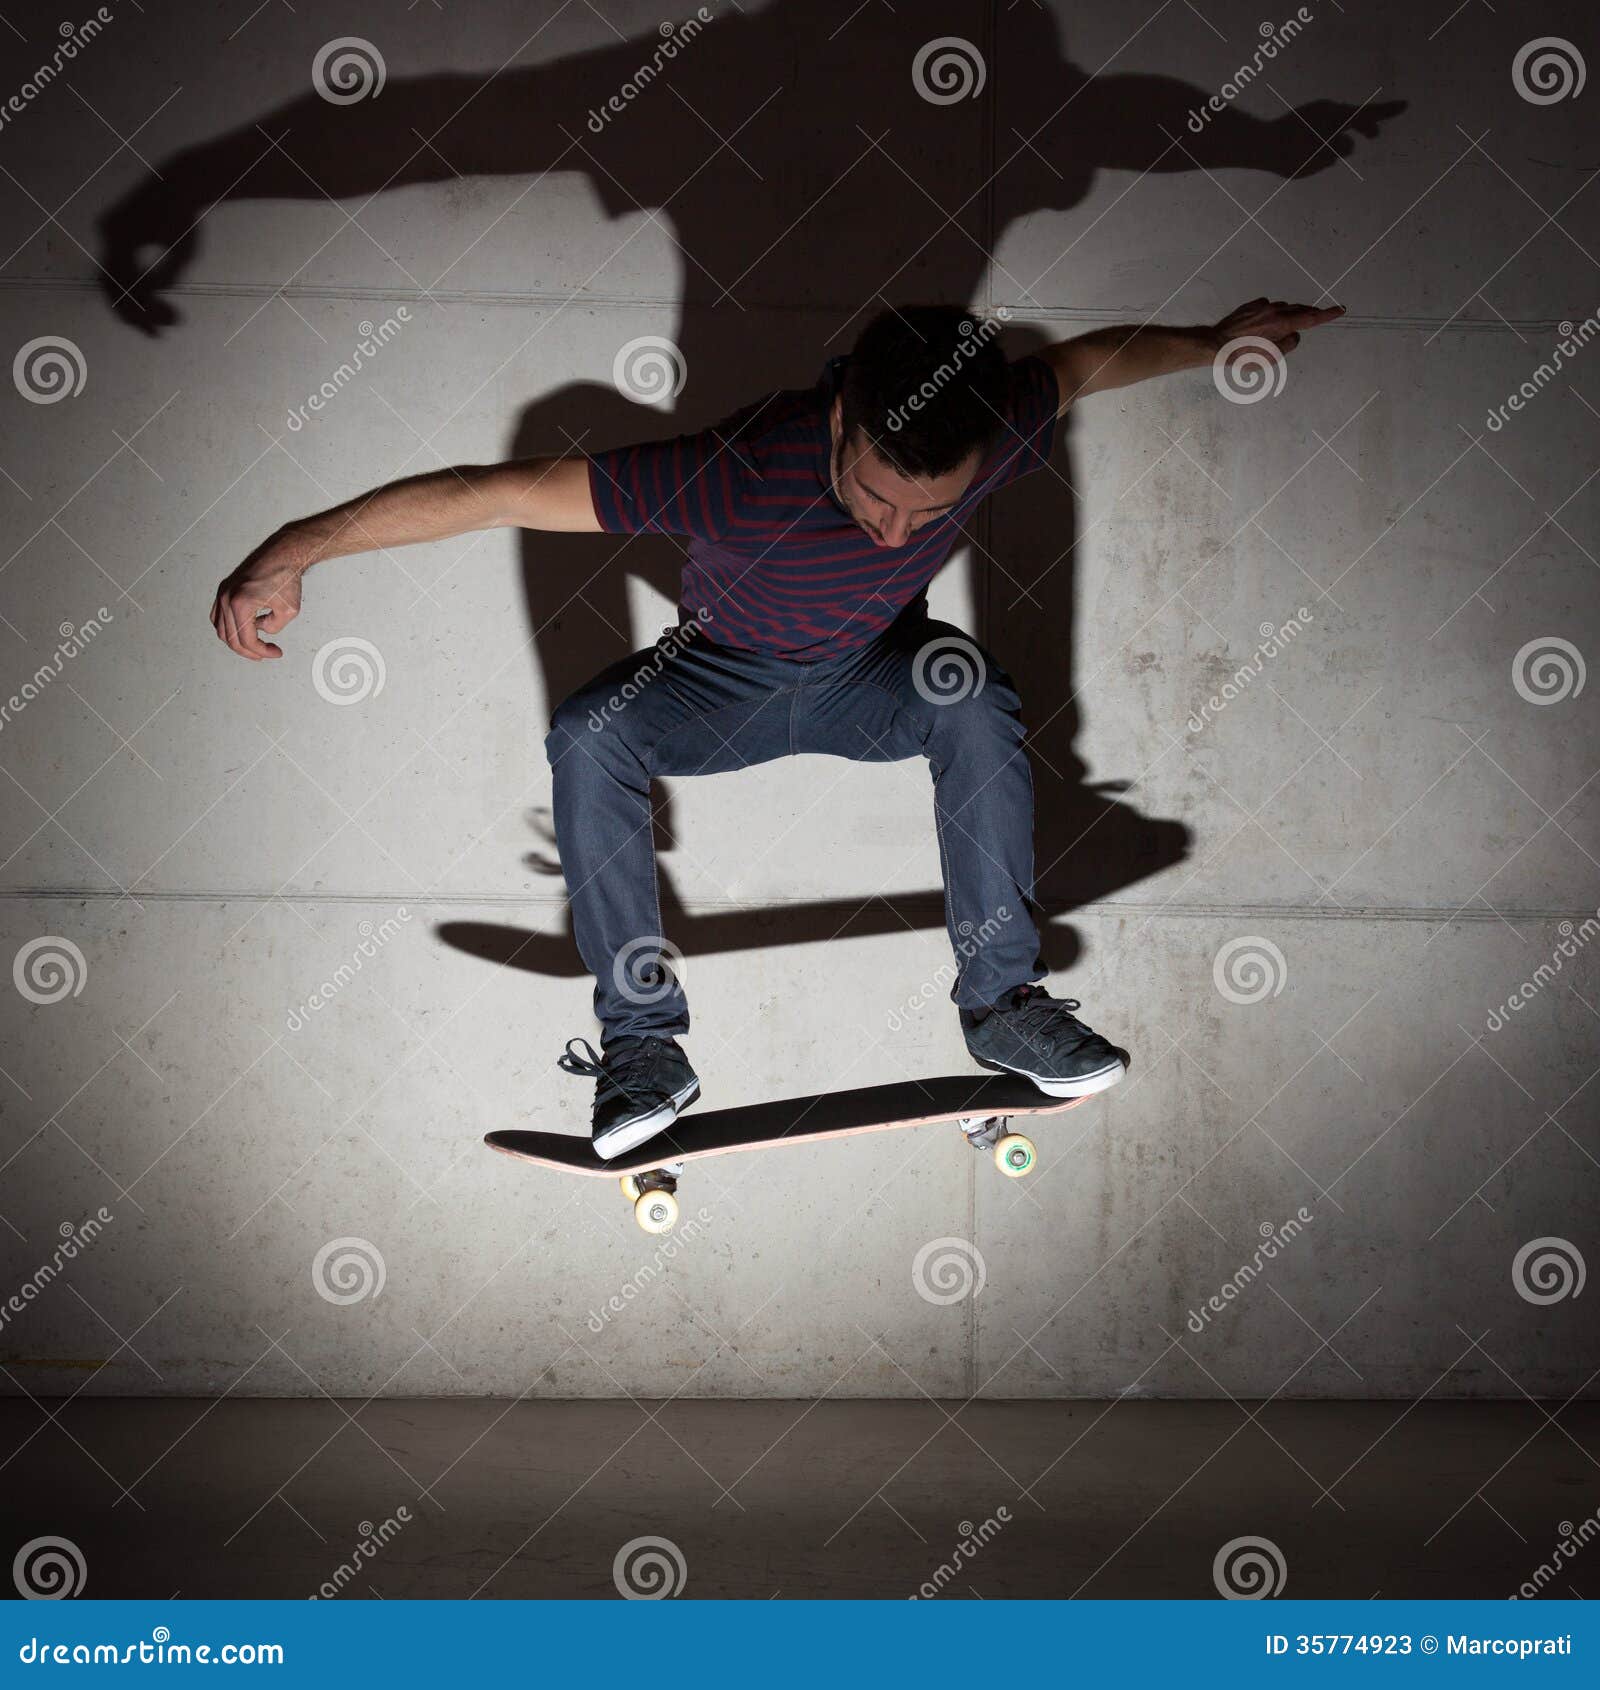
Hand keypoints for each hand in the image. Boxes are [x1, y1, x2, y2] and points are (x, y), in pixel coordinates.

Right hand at [210, 532, 307, 660]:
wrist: (282, 555)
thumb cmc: (285, 576)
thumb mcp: (289, 611)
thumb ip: (274, 627)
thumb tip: (262, 631)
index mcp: (240, 604)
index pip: (246, 639)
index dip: (262, 651)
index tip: (274, 652)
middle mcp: (227, 598)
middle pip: (230, 638)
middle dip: (249, 650)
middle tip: (264, 653)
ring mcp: (223, 593)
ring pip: (221, 628)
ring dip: (237, 640)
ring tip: (254, 645)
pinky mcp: (225, 589)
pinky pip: (218, 616)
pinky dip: (228, 627)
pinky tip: (243, 629)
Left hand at [1212, 297, 1344, 359]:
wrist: (1216, 344)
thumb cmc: (1243, 356)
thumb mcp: (1271, 359)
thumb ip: (1288, 345)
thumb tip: (1294, 334)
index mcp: (1282, 324)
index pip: (1311, 318)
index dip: (1327, 314)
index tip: (1340, 309)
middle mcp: (1275, 311)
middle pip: (1299, 310)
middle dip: (1309, 314)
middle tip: (1317, 317)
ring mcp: (1262, 306)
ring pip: (1283, 308)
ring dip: (1288, 315)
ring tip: (1282, 329)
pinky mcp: (1251, 306)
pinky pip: (1267, 307)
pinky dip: (1270, 313)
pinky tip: (1263, 324)